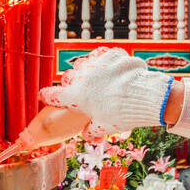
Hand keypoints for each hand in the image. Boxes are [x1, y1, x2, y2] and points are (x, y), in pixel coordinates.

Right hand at [39, 46, 172, 137]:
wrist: (145, 97)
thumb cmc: (122, 115)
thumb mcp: (105, 127)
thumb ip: (92, 130)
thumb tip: (86, 134)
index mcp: (77, 96)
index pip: (52, 95)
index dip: (46, 96)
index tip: (44, 96)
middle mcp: (83, 77)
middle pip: (68, 77)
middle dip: (71, 83)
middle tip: (81, 91)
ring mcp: (97, 64)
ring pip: (84, 62)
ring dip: (87, 70)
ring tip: (96, 77)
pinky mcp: (112, 55)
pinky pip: (103, 54)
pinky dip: (105, 60)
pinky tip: (111, 66)